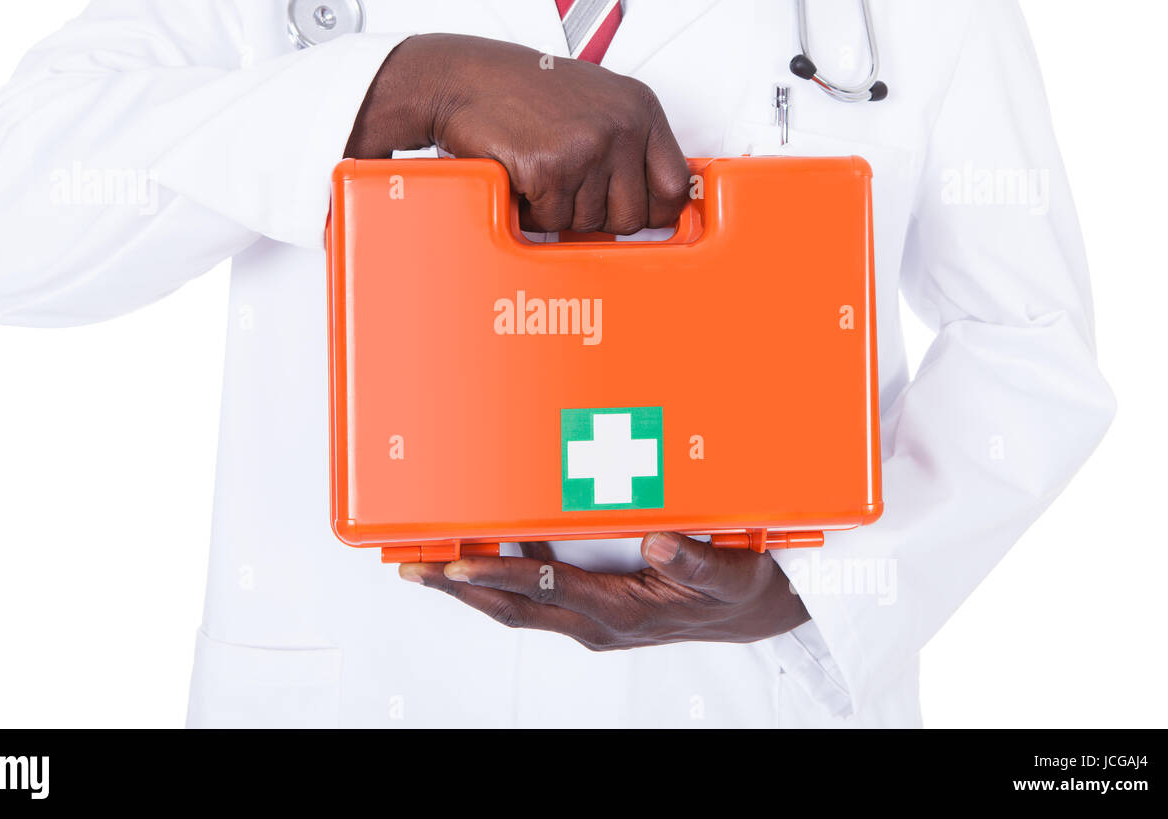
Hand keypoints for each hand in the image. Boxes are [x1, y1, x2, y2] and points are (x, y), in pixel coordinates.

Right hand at [345, 34, 689, 233]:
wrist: (465, 78)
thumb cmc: (525, 93)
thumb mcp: (597, 103)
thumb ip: (630, 145)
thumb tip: (657, 207)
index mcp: (641, 109)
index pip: (675, 185)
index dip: (654, 211)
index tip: (635, 214)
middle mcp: (623, 126)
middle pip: (633, 217)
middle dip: (598, 217)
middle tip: (568, 190)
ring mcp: (589, 147)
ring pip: (589, 224)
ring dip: (558, 212)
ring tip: (539, 172)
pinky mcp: (552, 168)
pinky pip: (551, 222)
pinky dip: (531, 211)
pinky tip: (521, 178)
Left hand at [398, 533, 809, 649]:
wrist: (755, 615)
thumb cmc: (740, 590)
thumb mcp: (728, 573)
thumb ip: (692, 561)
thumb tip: (657, 544)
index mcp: (622, 612)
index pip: (544, 589)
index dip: (496, 574)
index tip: (455, 561)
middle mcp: (597, 622)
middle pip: (512, 607)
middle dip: (459, 587)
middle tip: (412, 567)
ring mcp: (593, 619)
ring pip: (519, 605)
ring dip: (473, 586)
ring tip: (431, 562)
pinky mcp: (596, 609)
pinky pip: (539, 596)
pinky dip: (506, 576)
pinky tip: (489, 551)